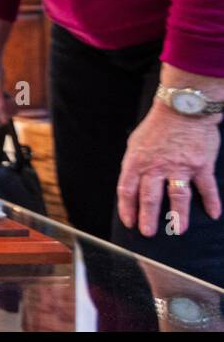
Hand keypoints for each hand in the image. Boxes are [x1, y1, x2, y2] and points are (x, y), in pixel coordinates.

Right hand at [0, 64, 17, 123]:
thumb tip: (3, 121)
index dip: (0, 119)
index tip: (8, 113)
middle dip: (7, 111)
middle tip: (14, 104)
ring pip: (0, 109)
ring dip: (9, 106)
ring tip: (14, 100)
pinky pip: (2, 102)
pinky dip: (8, 101)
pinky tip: (11, 97)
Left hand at [117, 104, 221, 236]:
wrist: (183, 108)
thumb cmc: (158, 127)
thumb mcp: (136, 143)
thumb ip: (135, 165)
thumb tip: (132, 185)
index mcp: (137, 160)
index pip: (127, 189)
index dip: (127, 207)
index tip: (129, 221)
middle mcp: (157, 166)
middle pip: (150, 197)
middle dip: (148, 217)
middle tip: (148, 232)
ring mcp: (180, 166)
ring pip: (178, 196)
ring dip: (178, 215)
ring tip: (179, 229)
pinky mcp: (201, 165)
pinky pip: (207, 187)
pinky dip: (212, 201)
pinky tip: (214, 213)